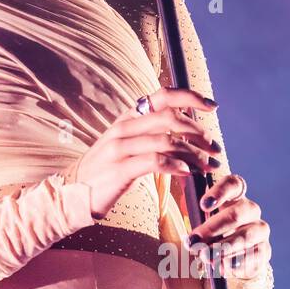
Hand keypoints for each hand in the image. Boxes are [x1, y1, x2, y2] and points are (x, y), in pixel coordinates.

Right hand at [72, 88, 221, 219]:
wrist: (74, 192)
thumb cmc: (107, 170)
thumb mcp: (128, 145)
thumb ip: (152, 134)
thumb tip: (187, 132)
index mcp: (128, 117)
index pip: (162, 96)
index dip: (190, 97)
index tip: (212, 107)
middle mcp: (123, 127)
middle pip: (170, 117)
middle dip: (199, 132)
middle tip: (215, 148)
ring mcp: (119, 147)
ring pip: (167, 141)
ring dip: (194, 154)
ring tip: (208, 166)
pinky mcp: (119, 169)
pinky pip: (155, 162)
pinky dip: (177, 166)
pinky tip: (188, 174)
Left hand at [187, 174, 271, 279]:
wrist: (229, 259)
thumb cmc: (209, 233)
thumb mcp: (198, 220)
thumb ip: (193, 213)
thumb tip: (187, 220)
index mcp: (233, 196)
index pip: (233, 184)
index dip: (220, 192)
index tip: (203, 205)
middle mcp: (250, 210)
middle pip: (236, 214)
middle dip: (213, 228)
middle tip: (194, 242)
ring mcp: (259, 231)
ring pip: (245, 236)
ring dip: (223, 248)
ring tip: (205, 256)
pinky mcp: (263, 251)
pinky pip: (253, 256)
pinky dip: (236, 263)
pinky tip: (223, 267)